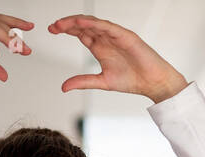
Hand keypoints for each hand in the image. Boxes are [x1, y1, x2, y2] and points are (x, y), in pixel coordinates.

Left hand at [49, 14, 185, 101]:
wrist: (153, 82)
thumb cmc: (132, 80)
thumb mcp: (102, 82)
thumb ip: (83, 82)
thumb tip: (63, 87)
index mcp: (100, 47)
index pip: (80, 33)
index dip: (65, 30)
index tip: (51, 30)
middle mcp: (106, 38)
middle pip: (83, 26)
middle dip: (67, 24)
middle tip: (53, 26)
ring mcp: (115, 35)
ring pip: (93, 23)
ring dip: (77, 22)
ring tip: (63, 23)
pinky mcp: (125, 35)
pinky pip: (107, 26)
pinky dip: (94, 24)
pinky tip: (81, 23)